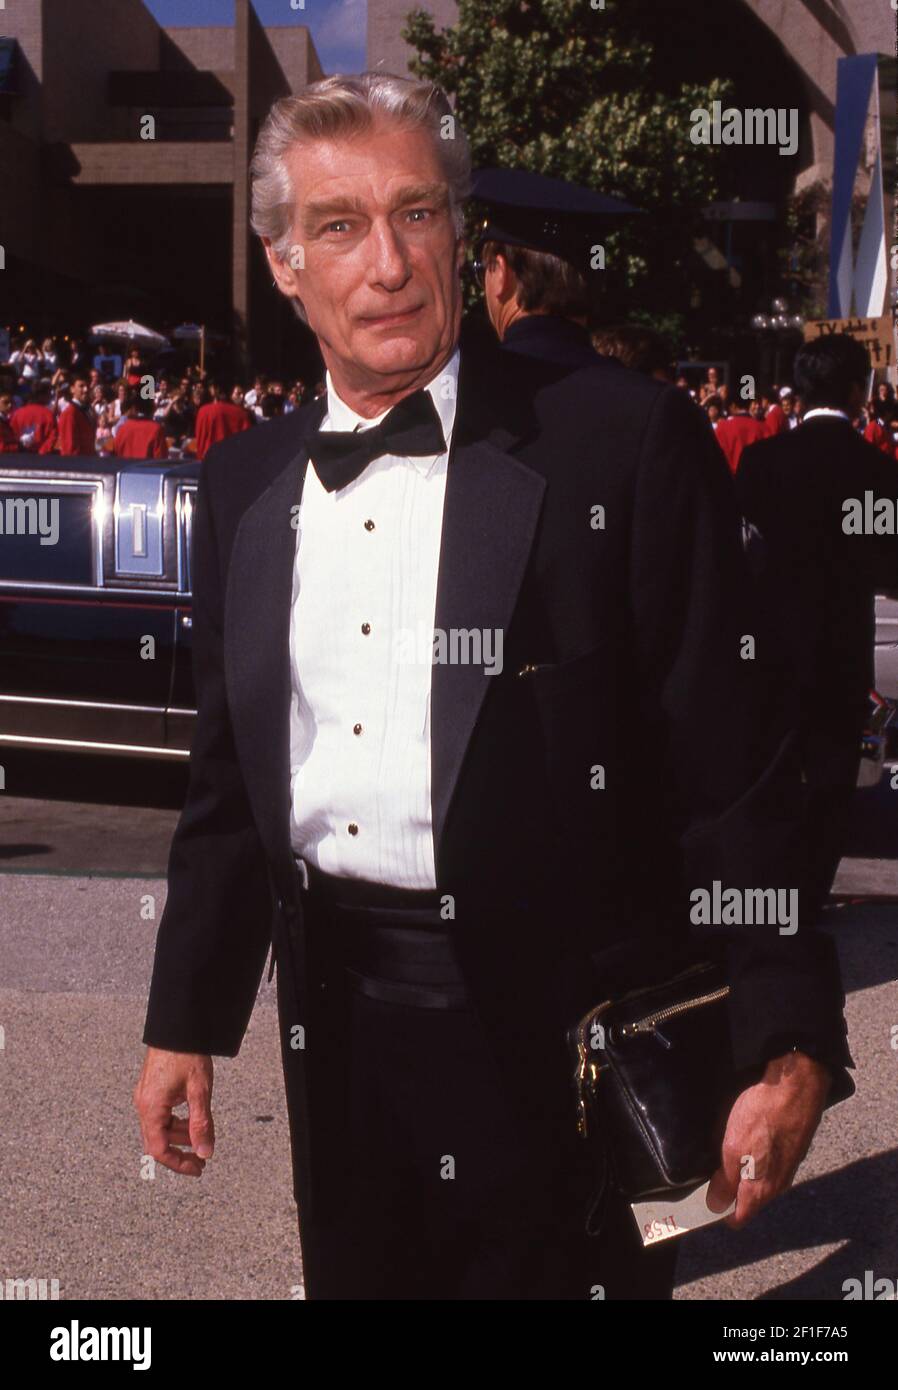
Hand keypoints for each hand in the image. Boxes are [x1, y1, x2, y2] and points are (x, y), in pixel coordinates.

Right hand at [133, 1048, 214, 1177]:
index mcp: (151, 1107)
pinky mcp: (151, 1089)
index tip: (197, 1168)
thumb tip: (205, 1152)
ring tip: (201, 1137)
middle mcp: (143, 1104)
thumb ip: (202, 1124)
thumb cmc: (187, 1054)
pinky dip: (176, 1122)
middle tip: (202, 1158)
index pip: (159, 1149)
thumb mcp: (199, 1091)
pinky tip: (191, 1119)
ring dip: (180, 1136)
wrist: (178, 1027)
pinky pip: (161, 1115)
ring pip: (160, 1128)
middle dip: (180, 1152)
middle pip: (158, 1141)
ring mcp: (146, 1097)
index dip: (178, 1163)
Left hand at [707, 1051, 830, 1227]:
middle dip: (729, 1190)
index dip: (720, 1212)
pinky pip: (769, 1161)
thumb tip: (716, 1206)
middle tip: (710, 1170)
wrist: (797, 1085)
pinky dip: (755, 1154)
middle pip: (749, 1199)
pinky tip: (746, 1136)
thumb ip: (726, 1181)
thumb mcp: (734, 1149)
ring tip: (724, 1150)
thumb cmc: (764, 1116)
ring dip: (742, 1170)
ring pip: (759, 1179)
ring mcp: (788, 1165)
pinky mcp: (792, 1147)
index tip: (704, 1199)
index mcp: (763, 1190)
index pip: (740, 1218)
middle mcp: (778, 1183)